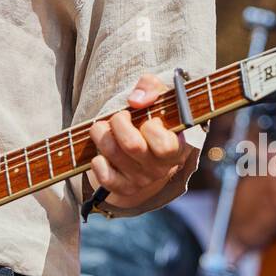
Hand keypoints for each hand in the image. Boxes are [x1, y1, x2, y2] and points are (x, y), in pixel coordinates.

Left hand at [87, 73, 199, 214]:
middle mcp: (162, 167)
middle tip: (119, 116)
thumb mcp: (158, 97)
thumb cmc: (154, 118)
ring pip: (114, 154)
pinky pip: (106, 178)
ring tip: (103, 127)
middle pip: (132, 145)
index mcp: (177, 147)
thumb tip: (136, 100)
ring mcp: (143, 180)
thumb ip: (151, 87)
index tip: (146, 117)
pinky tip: (101, 153)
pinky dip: (98, 162)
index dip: (150, 126)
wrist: (146, 147)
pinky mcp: (126, 188)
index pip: (165, 145)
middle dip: (118, 122)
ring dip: (101, 134)